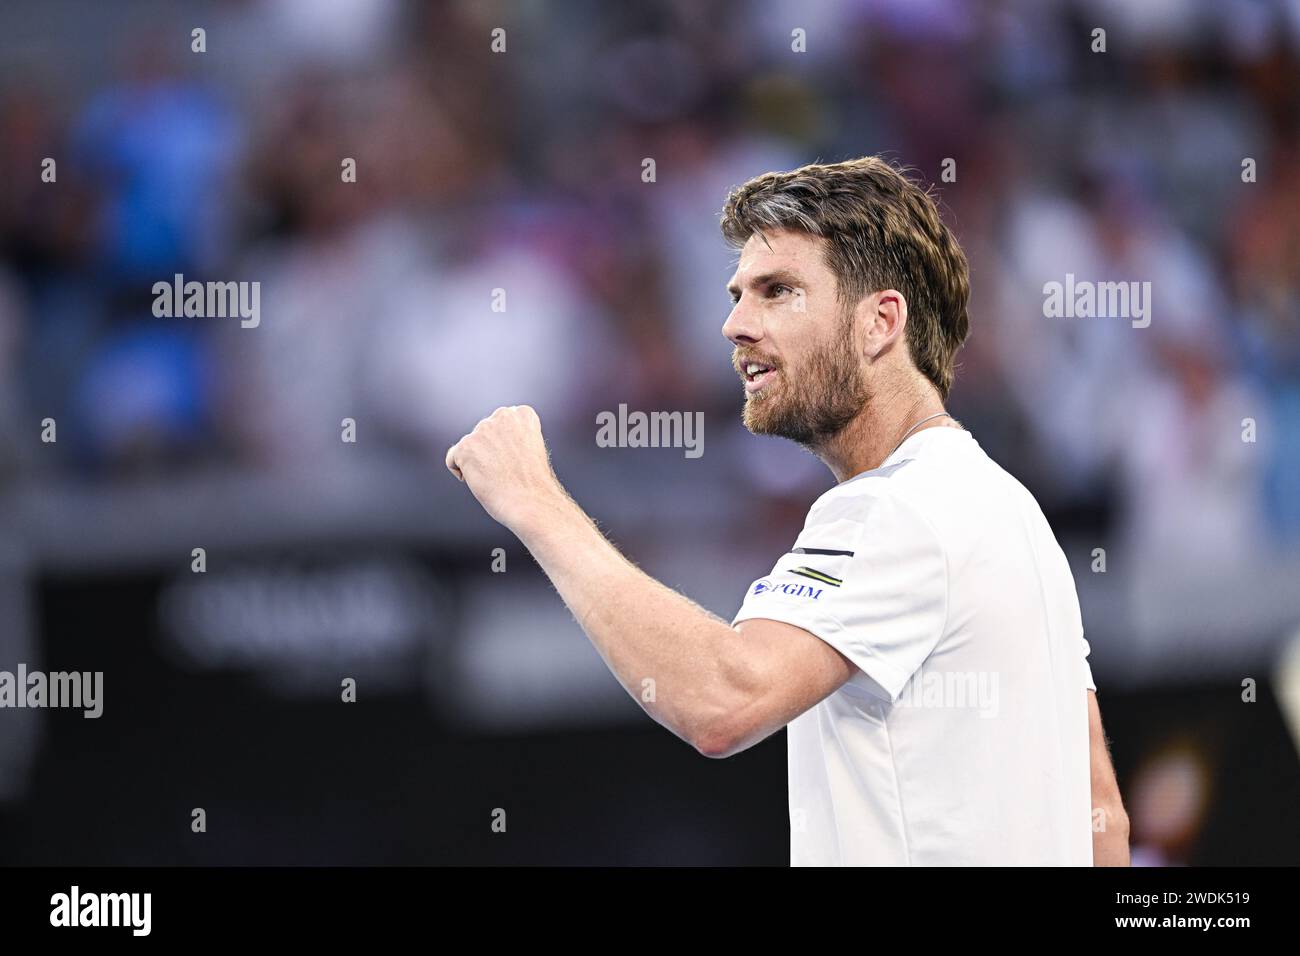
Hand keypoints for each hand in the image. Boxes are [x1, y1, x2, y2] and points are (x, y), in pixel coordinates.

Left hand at [445, 405, 563, 531]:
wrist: (531, 502)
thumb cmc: (532, 484)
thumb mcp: (529, 449)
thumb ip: (510, 437)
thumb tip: (487, 443)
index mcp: (522, 414)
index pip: (502, 425)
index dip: (506, 447)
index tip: (517, 462)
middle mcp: (502, 415)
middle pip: (483, 434)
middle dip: (489, 452)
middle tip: (506, 472)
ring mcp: (482, 430)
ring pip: (469, 447)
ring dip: (477, 463)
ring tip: (496, 477)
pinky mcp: (466, 446)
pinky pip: (452, 458)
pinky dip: (461, 472)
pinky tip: (479, 481)